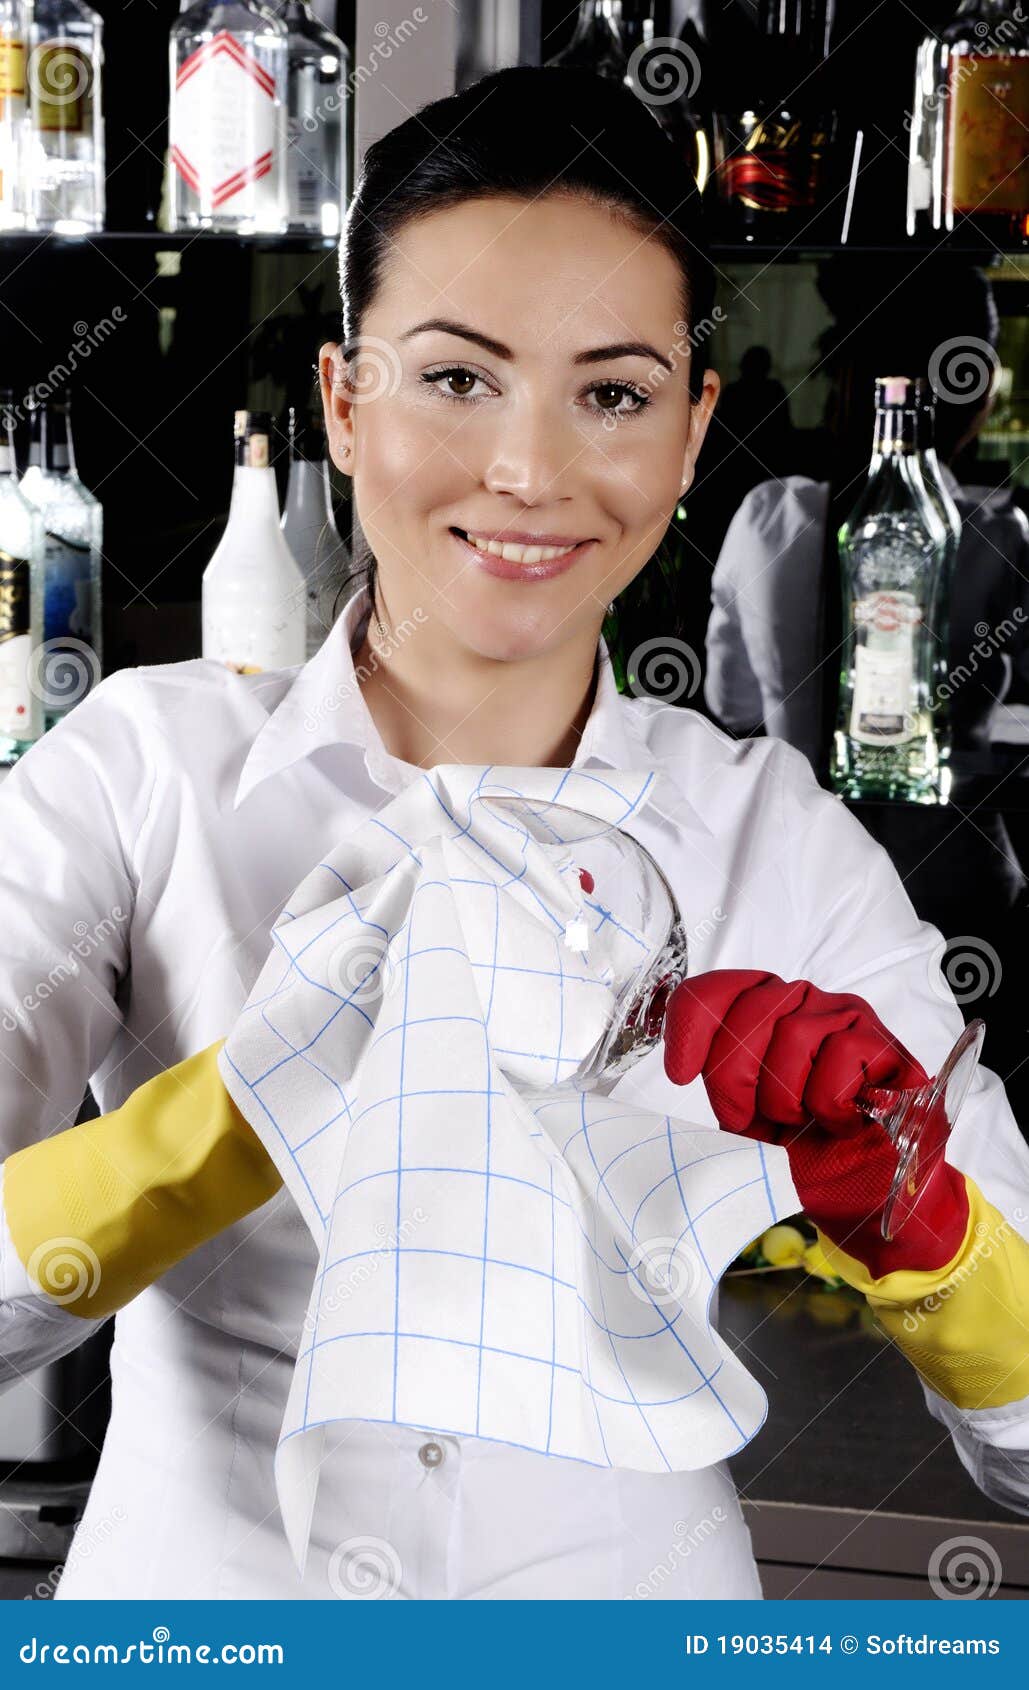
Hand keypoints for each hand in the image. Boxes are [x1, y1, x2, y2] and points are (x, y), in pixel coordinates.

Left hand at [661, 968, 968, 1277]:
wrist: (861, 1189)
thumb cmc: (805, 1147)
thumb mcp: (743, 1114)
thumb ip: (718, 1078)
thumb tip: (680, 1068)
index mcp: (762, 1009)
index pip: (714, 990)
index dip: (690, 1027)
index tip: (681, 1073)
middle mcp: (802, 1001)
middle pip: (748, 1012)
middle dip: (736, 1078)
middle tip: (752, 1116)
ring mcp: (845, 1015)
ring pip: (794, 1034)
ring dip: (788, 1097)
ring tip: (805, 1120)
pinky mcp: (884, 1043)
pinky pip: (839, 1059)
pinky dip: (831, 1105)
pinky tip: (842, 1121)